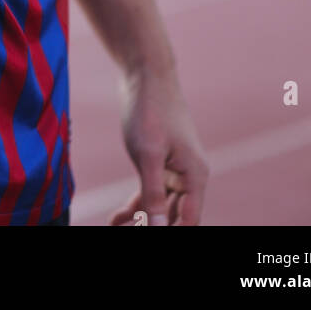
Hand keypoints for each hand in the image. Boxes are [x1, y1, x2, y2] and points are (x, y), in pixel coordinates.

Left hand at [109, 62, 208, 225]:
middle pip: (176, 218)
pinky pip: (150, 191)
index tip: (149, 237)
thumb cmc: (150, 109)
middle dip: (155, 229)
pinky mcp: (159, 161)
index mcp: (194, 176)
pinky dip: (136, 205)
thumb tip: (159, 230)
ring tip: (116, 228)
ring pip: (160, 206)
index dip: (173, 234)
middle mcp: (189, 175)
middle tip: (126, 235)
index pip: (190, 222)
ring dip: (141, 222)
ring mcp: (174, 168)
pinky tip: (116, 218)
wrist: (145, 72)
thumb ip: (154, 194)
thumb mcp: (148, 154)